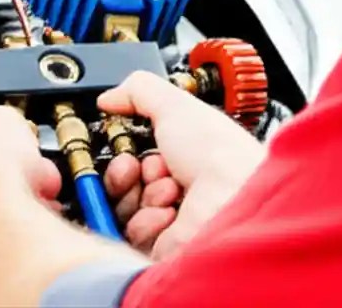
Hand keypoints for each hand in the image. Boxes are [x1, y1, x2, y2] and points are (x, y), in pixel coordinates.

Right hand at [100, 71, 264, 257]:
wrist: (233, 196)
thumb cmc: (220, 154)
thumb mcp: (175, 106)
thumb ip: (137, 92)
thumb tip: (108, 96)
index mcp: (185, 160)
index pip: (137, 158)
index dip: (127, 151)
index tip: (128, 145)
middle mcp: (179, 191)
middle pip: (125, 185)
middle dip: (124, 172)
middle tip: (135, 167)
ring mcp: (172, 222)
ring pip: (125, 210)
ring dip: (140, 194)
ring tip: (166, 188)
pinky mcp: (164, 248)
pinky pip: (134, 235)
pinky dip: (147, 220)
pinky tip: (169, 212)